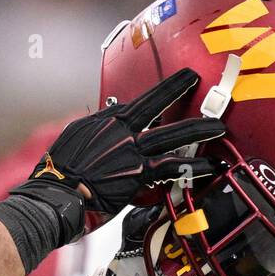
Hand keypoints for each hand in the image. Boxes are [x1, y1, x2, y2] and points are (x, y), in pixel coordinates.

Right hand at [13, 67, 223, 241]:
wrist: (56, 196)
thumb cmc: (57, 176)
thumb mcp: (71, 143)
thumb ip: (92, 136)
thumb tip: (100, 138)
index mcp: (101, 122)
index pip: (130, 106)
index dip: (148, 100)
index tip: (160, 96)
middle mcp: (118, 130)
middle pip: (153, 104)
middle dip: (176, 89)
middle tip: (194, 79)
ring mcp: (131, 149)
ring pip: (172, 134)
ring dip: (198, 129)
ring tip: (218, 127)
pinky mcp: (139, 172)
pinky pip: (174, 166)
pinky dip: (195, 166)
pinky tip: (211, 166)